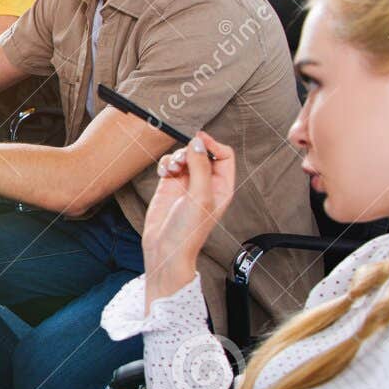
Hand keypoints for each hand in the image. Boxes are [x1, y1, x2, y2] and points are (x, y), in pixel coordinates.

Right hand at [142, 131, 235, 299]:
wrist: (165, 249)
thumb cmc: (188, 230)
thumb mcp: (200, 196)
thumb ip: (200, 166)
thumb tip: (196, 142)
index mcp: (222, 187)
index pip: (224, 155)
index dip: (213, 145)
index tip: (199, 139)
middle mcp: (206, 184)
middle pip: (201, 153)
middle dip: (190, 152)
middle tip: (182, 161)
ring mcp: (187, 184)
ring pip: (184, 156)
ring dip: (176, 157)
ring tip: (172, 168)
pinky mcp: (169, 186)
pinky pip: (169, 164)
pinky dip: (166, 164)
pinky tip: (164, 172)